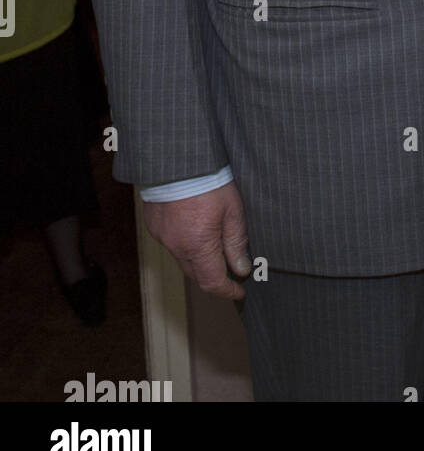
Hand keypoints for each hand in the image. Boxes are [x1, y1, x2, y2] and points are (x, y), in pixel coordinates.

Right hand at [143, 182, 252, 298]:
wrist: (177, 159)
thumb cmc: (209, 181)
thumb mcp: (233, 210)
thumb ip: (236, 242)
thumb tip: (241, 268)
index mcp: (198, 246)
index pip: (212, 282)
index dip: (228, 290)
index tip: (240, 291)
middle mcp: (177, 247)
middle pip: (196, 274)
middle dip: (214, 277)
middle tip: (232, 272)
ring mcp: (163, 237)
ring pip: (183, 259)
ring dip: (199, 260)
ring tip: (216, 249)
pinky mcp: (155, 226)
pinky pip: (172, 244)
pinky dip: (185, 244)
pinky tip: (196, 231)